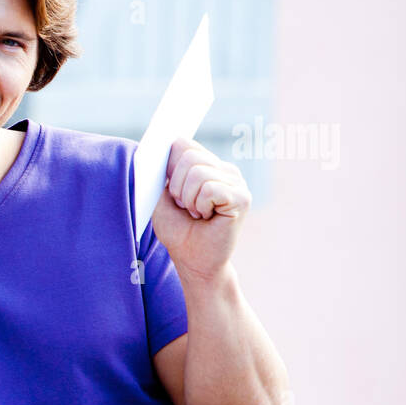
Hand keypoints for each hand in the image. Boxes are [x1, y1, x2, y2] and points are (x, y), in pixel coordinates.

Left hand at [150, 137, 252, 279]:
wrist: (193, 261)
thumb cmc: (179, 231)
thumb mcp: (163, 198)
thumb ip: (167, 170)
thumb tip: (172, 143)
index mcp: (207, 166)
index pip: (183, 144)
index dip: (169, 167)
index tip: (172, 191)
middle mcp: (225, 170)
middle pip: (189, 156)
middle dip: (177, 187)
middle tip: (186, 207)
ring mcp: (236, 182)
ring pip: (198, 173)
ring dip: (188, 200)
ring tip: (197, 214)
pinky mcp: (242, 198)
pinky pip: (209, 189)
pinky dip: (200, 207)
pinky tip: (207, 218)